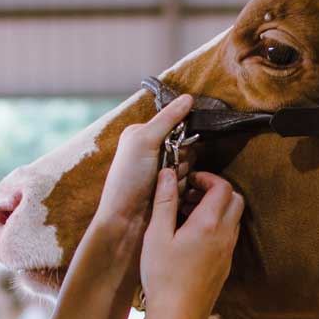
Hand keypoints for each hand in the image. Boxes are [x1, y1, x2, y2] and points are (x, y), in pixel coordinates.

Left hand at [86, 95, 195, 240]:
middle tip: (164, 170)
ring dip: (181, 177)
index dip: (180, 137)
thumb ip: (167, 119)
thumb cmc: (127, 179)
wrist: (126, 221)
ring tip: (163, 186)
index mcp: (142, 134)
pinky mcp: (172, 190)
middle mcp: (153, 150)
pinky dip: (183, 190)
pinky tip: (171, 197)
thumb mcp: (144, 141)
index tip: (173, 148)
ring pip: (192, 166)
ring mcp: (163, 172)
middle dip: (181, 160)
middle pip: (188, 147)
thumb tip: (188, 98)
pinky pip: (191, 184)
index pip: (177, 125)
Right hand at [139, 170, 242, 318]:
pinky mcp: (224, 267)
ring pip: (233, 219)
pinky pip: (227, 237)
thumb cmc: (163, 277)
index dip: (208, 178)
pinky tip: (191, 238)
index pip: (223, 187)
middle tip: (190, 195)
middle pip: (235, 200)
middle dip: (216, 191)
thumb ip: (164, 201)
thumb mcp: (157, 235)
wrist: (177, 317)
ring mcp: (227, 253)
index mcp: (209, 224)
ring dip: (216, 209)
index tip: (189, 181)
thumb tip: (168, 173)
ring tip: (187, 215)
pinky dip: (215, 227)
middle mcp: (225, 236)